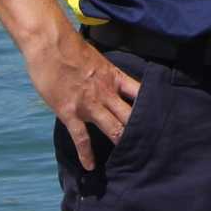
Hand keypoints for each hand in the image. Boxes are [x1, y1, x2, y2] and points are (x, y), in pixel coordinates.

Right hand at [23, 29, 139, 170]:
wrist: (50, 45)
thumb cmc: (71, 48)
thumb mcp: (97, 59)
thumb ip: (105, 75)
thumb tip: (109, 82)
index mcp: (115, 77)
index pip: (141, 95)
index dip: (151, 108)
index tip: (159, 120)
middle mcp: (107, 93)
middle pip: (130, 116)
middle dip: (141, 131)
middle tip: (150, 146)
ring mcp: (89, 105)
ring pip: (113, 129)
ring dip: (121, 143)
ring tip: (130, 159)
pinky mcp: (70, 113)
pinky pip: (81, 138)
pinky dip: (86, 154)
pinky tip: (90, 166)